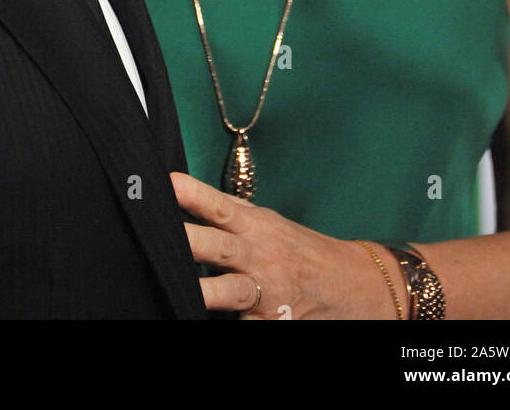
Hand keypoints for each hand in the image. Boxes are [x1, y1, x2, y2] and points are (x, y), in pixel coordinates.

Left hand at [170, 171, 400, 319]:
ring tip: (184, 290)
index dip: (194, 194)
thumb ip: (232, 212)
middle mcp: (258, 255)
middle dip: (191, 240)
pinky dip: (232, 324)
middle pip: (219, 246)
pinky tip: (202, 320)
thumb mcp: (269, 222)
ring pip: (232, 291)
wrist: (350, 283)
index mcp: (255, 226)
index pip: (219, 205)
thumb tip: (186, 191)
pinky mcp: (272, 321)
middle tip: (159, 231)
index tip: (168, 183)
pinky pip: (247, 325)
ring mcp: (266, 291)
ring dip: (207, 291)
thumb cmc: (298, 248)